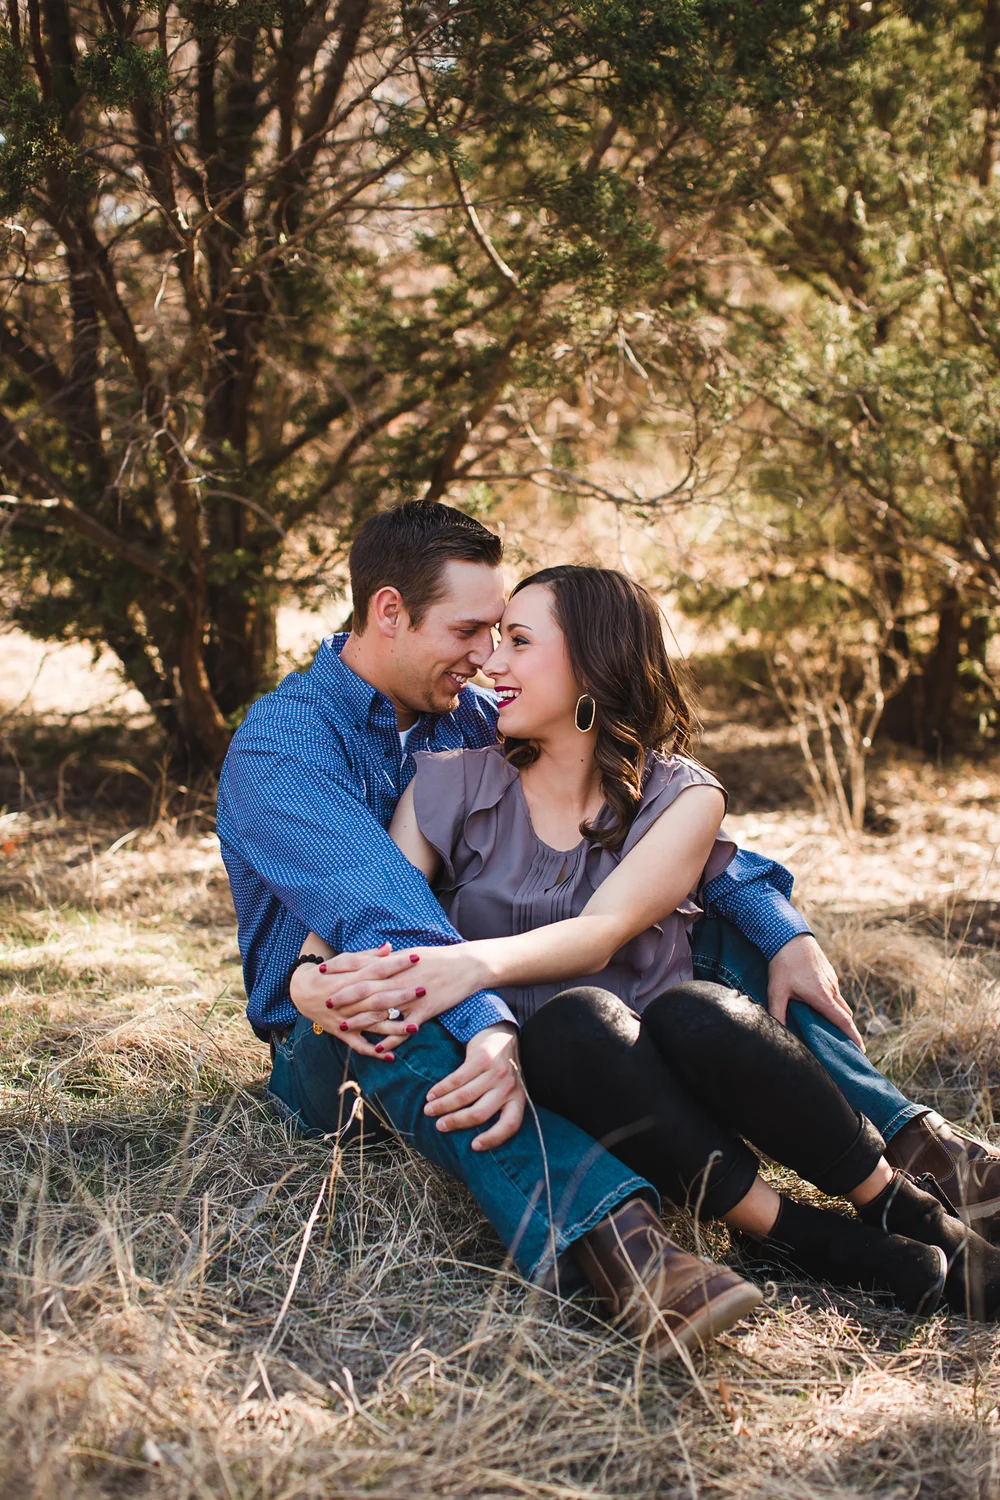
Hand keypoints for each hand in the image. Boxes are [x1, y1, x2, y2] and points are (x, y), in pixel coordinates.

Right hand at [290, 943, 418, 1059]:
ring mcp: (346, 1018)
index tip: (416, 959)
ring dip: (394, 1027)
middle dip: (401, 995)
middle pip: (378, 997)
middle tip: (423, 989)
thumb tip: (390, 947)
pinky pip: (358, 1045)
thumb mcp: (343, 961)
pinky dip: (374, 1052)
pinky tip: (391, 1056)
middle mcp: (349, 1000)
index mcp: (350, 979)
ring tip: (416, 1026)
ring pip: (372, 1024)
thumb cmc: (327, 973)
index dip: (396, 964)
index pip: (377, 970)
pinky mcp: (342, 1033)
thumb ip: (368, 957)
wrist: (300, 991)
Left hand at [317, 944, 490, 1036]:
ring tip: (344, 1027)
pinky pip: (406, 1028)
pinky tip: (378, 1049)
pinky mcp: (426, 1010)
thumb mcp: (413, 952)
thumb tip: (376, 955)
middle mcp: (401, 978)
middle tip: (326, 1004)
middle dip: (345, 997)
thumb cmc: (441, 958)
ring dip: (361, 1020)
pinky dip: (391, 1039)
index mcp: (396, 963)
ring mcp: (413, 996)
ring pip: (382, 1010)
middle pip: (367, 988)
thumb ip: (392, 958)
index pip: (362, 966)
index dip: (341, 969)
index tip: (322, 972)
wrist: (468, 965)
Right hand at [423, 1024, 524, 1150]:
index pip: (510, 1125)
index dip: (493, 1139)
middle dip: (456, 1122)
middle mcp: (508, 1087)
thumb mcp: (507, 1089)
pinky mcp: (482, 1058)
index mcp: (518, 1099)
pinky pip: (457, 1078)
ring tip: (429, 1109)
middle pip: (480, 1113)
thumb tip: (470, 1134)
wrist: (502, 1033)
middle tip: (439, 1126)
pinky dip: (441, 1088)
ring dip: (443, 1105)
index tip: (473, 1146)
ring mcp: (496, 1072)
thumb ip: (496, 1107)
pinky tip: (432, 1094)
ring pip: (465, 1096)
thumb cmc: (501, 1069)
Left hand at [767, 933, 865, 1051]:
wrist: (789, 935)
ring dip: (840, 1017)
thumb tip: (778, 1033)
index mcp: (822, 996)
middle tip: (844, 1046)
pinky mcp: (829, 973)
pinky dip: (834, 1004)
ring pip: (841, 1004)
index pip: (843, 1021)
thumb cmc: (783, 963)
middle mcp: (832, 989)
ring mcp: (832, 980)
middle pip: (845, 1015)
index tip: (862, 1051)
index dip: (854, 1038)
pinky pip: (836, 993)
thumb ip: (778, 1013)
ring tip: (832, 1030)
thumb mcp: (776, 990)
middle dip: (847, 1031)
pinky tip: (821, 1007)